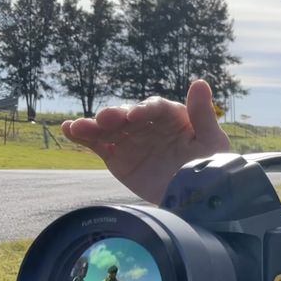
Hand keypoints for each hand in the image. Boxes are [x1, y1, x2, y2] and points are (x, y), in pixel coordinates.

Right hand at [61, 80, 230, 204]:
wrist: (192, 198)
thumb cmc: (208, 167)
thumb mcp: (211, 142)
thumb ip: (203, 115)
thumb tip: (200, 82)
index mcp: (173, 116)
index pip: (156, 108)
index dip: (145, 110)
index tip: (135, 116)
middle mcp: (148, 123)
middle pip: (128, 115)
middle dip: (116, 116)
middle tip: (105, 119)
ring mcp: (130, 138)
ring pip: (109, 128)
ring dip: (93, 125)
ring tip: (77, 127)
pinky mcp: (116, 154)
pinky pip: (97, 143)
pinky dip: (83, 137)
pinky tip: (69, 130)